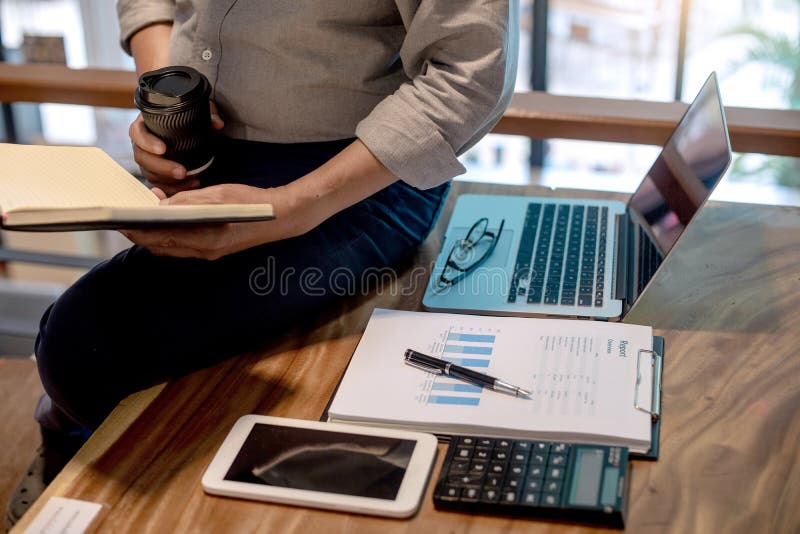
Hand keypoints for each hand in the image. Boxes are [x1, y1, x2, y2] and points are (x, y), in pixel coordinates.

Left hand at [121, 183, 316, 259]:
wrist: (282, 217)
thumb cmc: (253, 202)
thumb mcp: (218, 194)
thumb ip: (188, 201)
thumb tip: (161, 203)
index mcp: (206, 238)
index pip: (161, 237)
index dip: (138, 229)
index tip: (121, 220)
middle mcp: (205, 251)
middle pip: (162, 246)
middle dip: (142, 234)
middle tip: (125, 219)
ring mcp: (210, 253)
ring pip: (171, 248)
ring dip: (155, 235)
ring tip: (142, 218)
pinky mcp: (214, 250)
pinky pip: (183, 246)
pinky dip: (170, 236)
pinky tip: (166, 221)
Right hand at [129, 102, 224, 195]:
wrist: (182, 127)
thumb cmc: (183, 117)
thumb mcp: (194, 112)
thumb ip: (206, 114)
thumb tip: (218, 123)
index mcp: (144, 125)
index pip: (138, 133)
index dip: (148, 142)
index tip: (163, 148)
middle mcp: (141, 143)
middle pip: (142, 158)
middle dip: (162, 168)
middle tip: (182, 172)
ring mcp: (146, 159)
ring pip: (150, 174)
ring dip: (169, 181)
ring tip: (190, 180)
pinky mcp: (154, 172)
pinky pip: (159, 183)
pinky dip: (174, 187)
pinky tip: (191, 184)